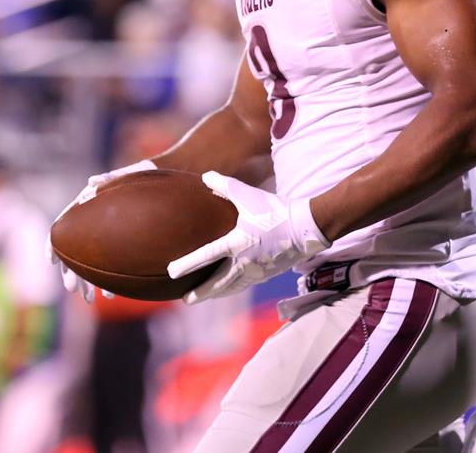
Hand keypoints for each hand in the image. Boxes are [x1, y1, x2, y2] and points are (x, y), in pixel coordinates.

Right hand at [48, 159, 156, 301]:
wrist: (157, 181)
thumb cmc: (139, 174)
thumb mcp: (123, 174)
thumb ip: (109, 178)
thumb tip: (93, 181)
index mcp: (86, 206)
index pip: (64, 226)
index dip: (54, 243)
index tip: (51, 260)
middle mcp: (91, 223)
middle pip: (74, 252)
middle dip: (71, 272)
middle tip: (73, 289)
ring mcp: (103, 234)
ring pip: (89, 264)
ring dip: (86, 282)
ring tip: (88, 299)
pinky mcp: (119, 244)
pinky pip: (107, 267)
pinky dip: (105, 280)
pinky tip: (108, 294)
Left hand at [166, 172, 328, 304]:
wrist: (304, 228)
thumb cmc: (274, 209)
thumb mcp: (248, 194)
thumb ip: (225, 185)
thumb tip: (205, 176)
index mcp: (237, 242)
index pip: (207, 256)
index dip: (187, 264)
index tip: (171, 272)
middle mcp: (244, 261)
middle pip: (217, 283)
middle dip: (200, 293)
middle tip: (185, 300)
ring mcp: (255, 271)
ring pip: (230, 288)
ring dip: (215, 294)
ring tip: (201, 298)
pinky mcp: (265, 274)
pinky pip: (243, 285)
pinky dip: (231, 289)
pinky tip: (225, 290)